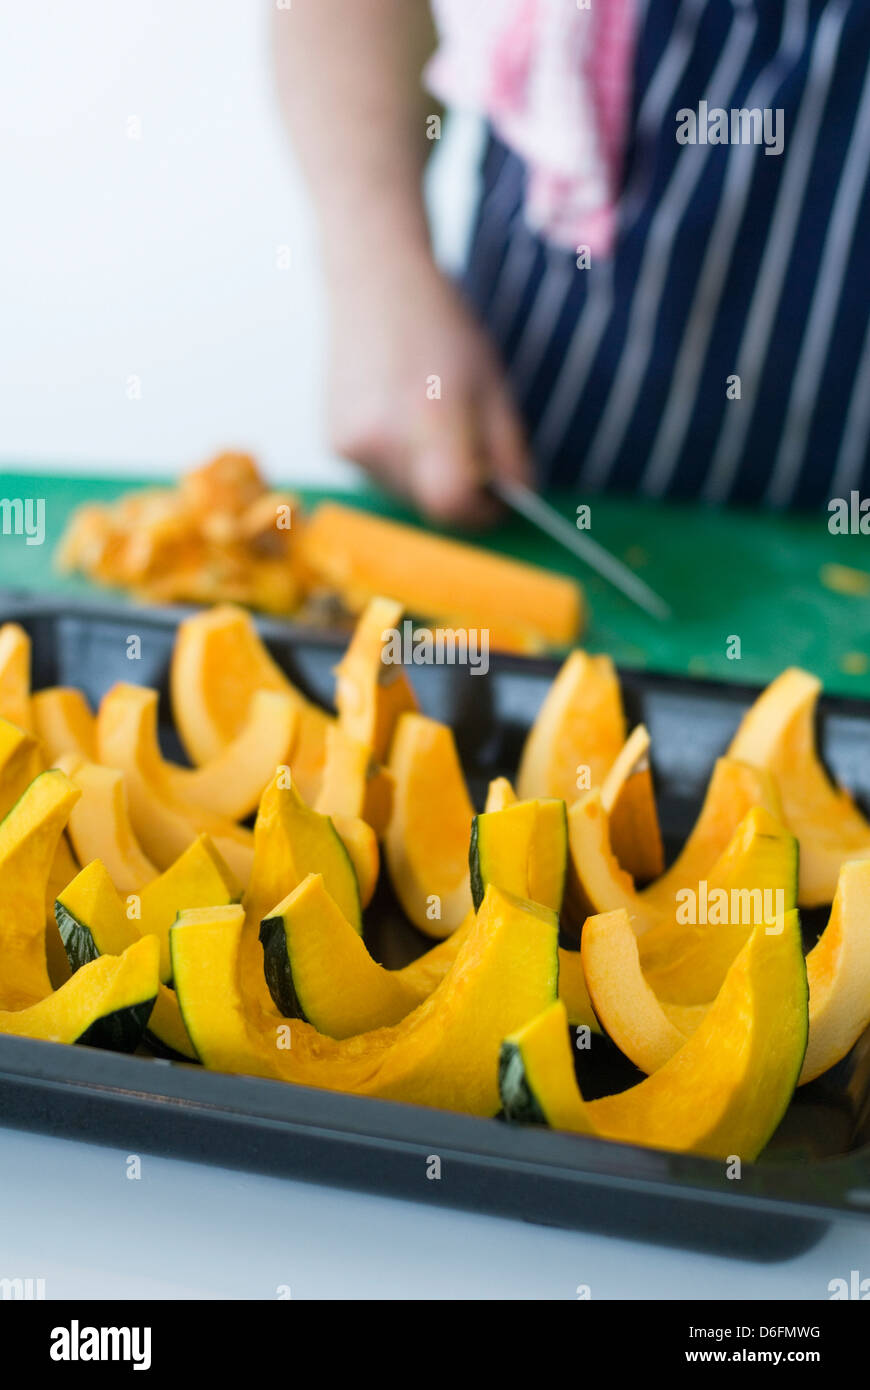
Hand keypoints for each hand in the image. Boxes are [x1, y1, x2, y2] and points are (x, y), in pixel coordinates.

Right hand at [325, 250, 532, 526]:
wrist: (373, 282)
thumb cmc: (441, 327)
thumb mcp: (493, 386)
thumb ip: (509, 452)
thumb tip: (514, 501)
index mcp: (429, 416)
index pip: (452, 503)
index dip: (481, 512)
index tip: (498, 502)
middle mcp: (381, 436)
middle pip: (429, 504)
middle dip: (457, 490)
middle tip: (472, 452)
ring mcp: (351, 443)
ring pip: (404, 494)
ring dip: (427, 477)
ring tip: (429, 420)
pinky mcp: (334, 444)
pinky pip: (379, 476)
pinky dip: (399, 461)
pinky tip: (400, 415)